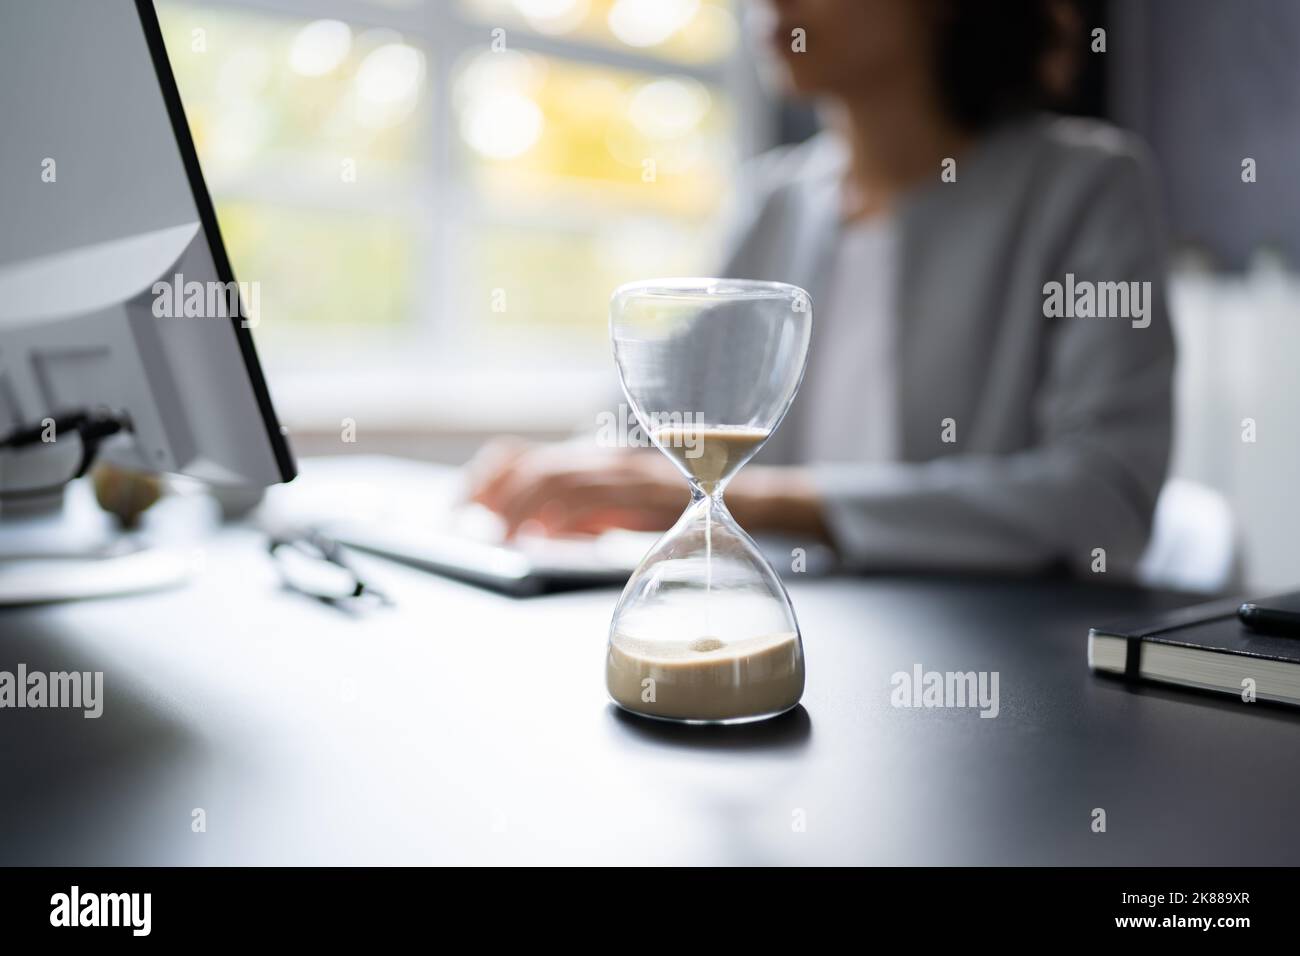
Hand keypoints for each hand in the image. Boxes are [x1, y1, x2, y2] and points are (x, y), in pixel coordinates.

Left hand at [466, 438, 685, 538]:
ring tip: (504, 537)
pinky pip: (589, 495)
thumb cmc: (669, 508)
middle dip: (492, 498)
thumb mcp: (610, 509)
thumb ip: (573, 516)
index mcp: (581, 457)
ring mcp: (617, 469)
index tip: (459, 511)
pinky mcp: (639, 488)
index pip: (514, 454)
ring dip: (520, 509)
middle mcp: (595, 455)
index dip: (481, 481)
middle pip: (527, 464)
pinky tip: (545, 536)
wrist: (734, 498)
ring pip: (553, 477)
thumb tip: (535, 534)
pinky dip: (559, 516)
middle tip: (474, 531)